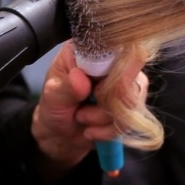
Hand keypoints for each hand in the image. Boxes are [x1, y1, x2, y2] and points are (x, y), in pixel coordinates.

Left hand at [31, 42, 147, 180]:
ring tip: (82, 119)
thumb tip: (79, 77)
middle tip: (80, 113)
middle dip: (104, 103)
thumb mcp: (52, 97)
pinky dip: (110, 130)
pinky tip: (92, 130)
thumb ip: (66, 87)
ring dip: (104, 119)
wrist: (59, 134)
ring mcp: (124, 81)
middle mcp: (111, 61)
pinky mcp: (130, 101)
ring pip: (131, 100)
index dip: (112, 71)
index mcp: (89, 50)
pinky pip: (132, 118)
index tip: (97, 92)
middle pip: (129, 76)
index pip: (114, 50)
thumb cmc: (53, 107)